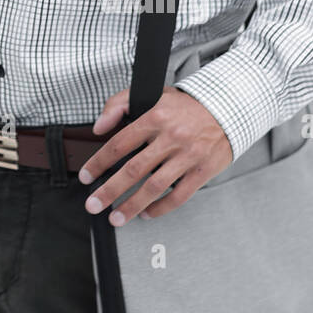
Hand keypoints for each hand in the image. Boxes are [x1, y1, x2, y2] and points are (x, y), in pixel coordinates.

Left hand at [77, 86, 232, 225]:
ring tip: (116, 218)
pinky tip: (146, 213)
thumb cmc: (184, 105)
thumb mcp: (151, 95)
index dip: (99, 162)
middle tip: (93, 205)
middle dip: (110, 190)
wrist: (225, 108)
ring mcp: (187, 156)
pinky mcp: (202, 171)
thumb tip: (98, 127)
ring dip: (132, 206)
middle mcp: (170, 137)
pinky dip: (161, 208)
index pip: (119, 143)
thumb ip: (118, 104)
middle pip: (134, 169)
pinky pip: (179, 196)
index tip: (86, 176)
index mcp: (154, 117)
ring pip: (155, 186)